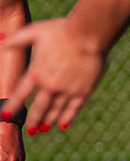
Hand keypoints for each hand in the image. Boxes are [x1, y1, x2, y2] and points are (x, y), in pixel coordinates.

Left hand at [0, 19, 105, 136]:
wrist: (89, 33)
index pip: (20, 94)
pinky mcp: (84, 90)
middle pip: (39, 108)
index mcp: (37, 72)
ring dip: (48, 121)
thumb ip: (17, 39)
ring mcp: (68, 89)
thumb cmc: (62, 30)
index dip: (12, 106)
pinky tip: (63, 125)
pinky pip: (75, 108)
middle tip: (29, 130)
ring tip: (43, 129)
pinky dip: (68, 118)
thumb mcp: (35, 31)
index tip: (4, 116)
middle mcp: (51, 85)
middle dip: (33, 120)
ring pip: (56, 110)